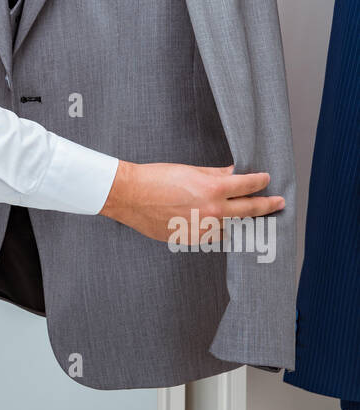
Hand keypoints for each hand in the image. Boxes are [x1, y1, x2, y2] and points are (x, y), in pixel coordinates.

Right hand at [99, 160, 284, 242]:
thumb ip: (216, 174)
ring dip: (245, 222)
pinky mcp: (190, 239)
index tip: (266, 179)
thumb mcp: (191, 171)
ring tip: (256, 218)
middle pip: (249, 210)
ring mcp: (202, 229)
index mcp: (213, 190)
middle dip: (267, 205)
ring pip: (233, 227)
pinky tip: (226, 226)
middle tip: (279, 203)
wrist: (130, 196)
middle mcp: (211, 212)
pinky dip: (222, 230)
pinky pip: (214, 236)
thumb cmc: (157, 178)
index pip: (247, 186)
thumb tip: (234, 174)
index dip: (260, 182)